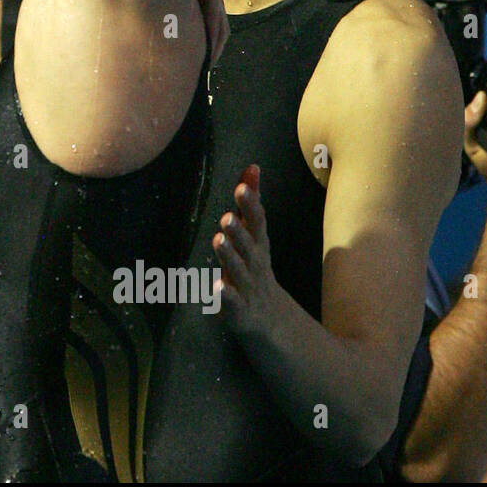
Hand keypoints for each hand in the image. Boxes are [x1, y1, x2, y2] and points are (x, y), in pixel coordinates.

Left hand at [212, 165, 287, 339]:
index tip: (242, 187)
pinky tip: (215, 287)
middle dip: (238, 231)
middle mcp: (255, 263)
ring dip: (229, 256)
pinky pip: (232, 302)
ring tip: (218, 239)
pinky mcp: (239, 310)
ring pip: (239, 270)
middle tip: (226, 217)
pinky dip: (225, 295)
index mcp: (258, 244)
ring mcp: (248, 287)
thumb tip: (252, 167)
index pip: (256, 222)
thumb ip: (250, 203)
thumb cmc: (256, 266)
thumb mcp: (254, 235)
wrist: (271, 319)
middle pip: (248, 245)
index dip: (250, 205)